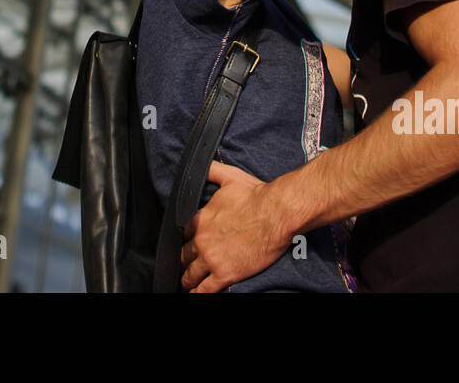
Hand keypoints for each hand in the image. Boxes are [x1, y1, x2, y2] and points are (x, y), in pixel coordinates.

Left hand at [179, 162, 292, 292]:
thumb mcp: (230, 177)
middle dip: (183, 261)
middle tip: (184, 267)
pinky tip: (195, 295)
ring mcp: (211, 258)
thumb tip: (201, 163)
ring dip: (187, 281)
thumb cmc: (256, 195)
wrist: (276, 213)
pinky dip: (197, 294)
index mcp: (201, 219)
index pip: (183, 233)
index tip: (187, 244)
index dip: (185, 240)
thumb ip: (212, 171)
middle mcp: (201, 239)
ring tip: (186, 285)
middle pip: (183, 256)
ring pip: (190, 275)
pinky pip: (204, 290)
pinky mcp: (224, 274)